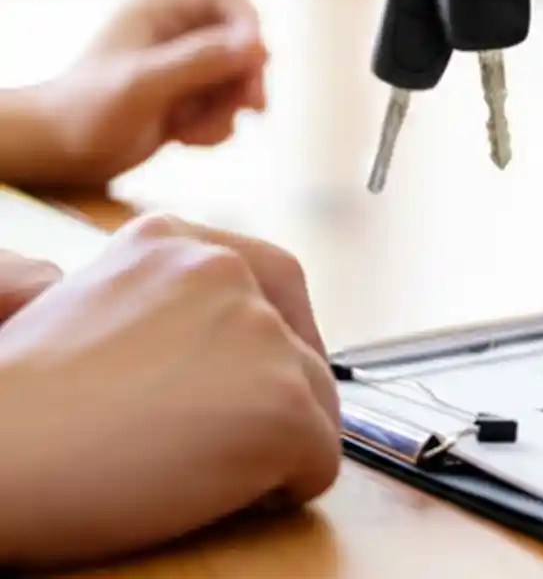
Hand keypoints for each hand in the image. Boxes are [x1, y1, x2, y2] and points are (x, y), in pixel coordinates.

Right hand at [0, 215, 337, 567]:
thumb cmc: (21, 404)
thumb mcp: (89, 308)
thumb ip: (168, 308)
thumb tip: (227, 348)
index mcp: (173, 241)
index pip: (273, 282)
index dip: (270, 342)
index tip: (243, 381)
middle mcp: (226, 271)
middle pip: (303, 344)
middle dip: (279, 393)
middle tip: (223, 436)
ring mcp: (263, 336)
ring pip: (319, 402)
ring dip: (279, 441)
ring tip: (203, 466)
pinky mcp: (285, 405)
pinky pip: (322, 461)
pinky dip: (286, 486)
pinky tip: (217, 491)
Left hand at [21, 0, 268, 185]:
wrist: (63, 151)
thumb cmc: (89, 110)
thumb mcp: (144, 83)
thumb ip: (199, 62)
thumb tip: (258, 47)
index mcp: (161, 6)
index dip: (249, 23)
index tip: (258, 60)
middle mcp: (178, 29)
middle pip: (243, 40)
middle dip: (245, 77)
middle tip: (252, 108)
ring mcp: (187, 64)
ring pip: (239, 78)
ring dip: (227, 111)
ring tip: (192, 134)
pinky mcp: (192, 96)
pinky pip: (228, 106)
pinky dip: (217, 126)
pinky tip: (184, 139)